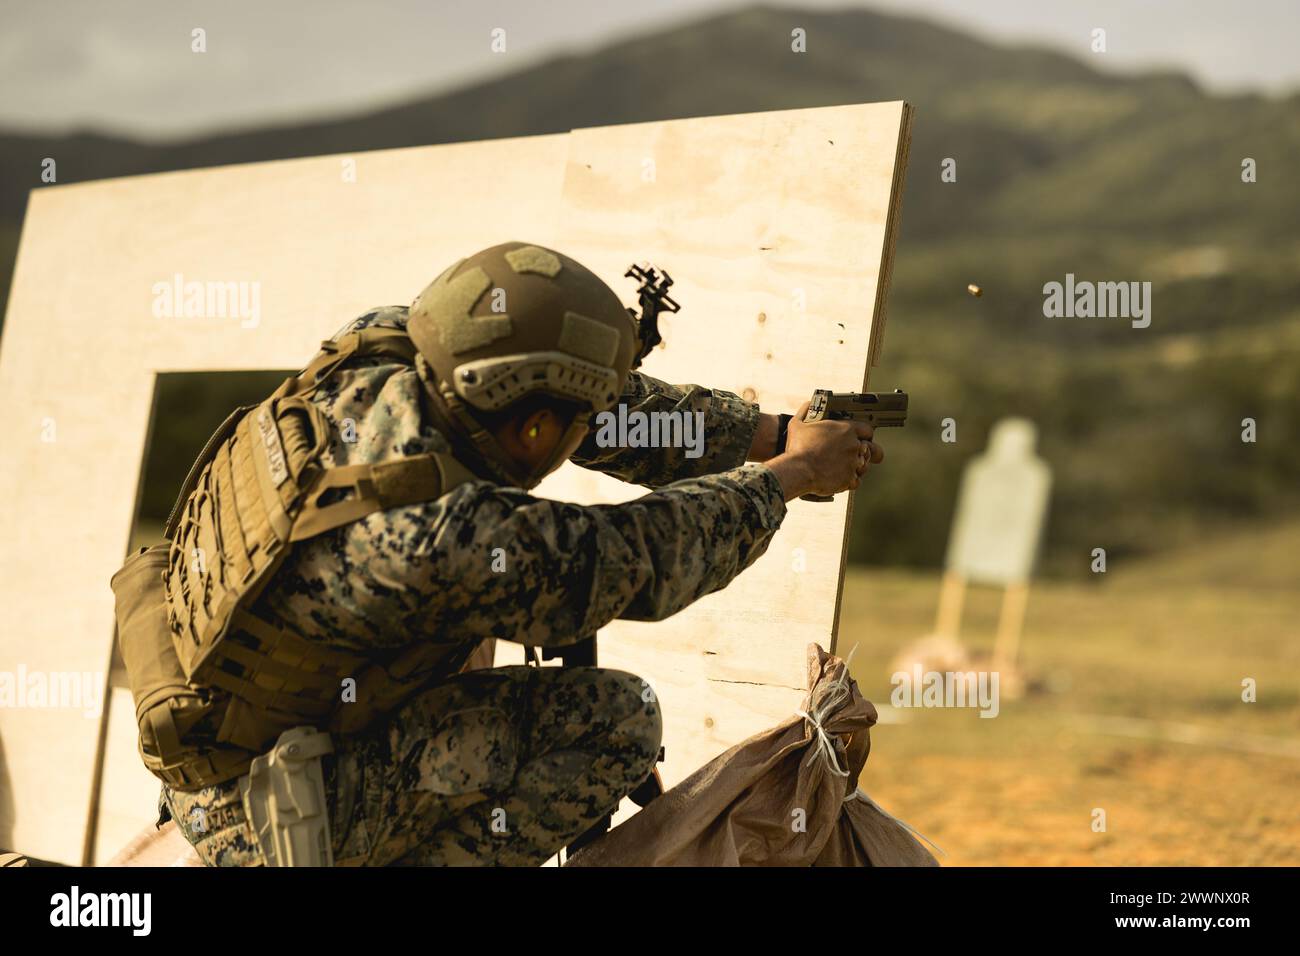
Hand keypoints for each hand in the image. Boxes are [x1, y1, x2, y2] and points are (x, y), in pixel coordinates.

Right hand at [764, 402, 882, 500]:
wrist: (798, 470)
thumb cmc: (798, 448)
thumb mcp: (798, 424)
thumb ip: (805, 411)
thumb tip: (808, 405)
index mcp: (845, 430)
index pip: (867, 429)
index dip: (865, 434)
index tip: (862, 437)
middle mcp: (853, 446)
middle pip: (871, 449)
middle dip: (867, 452)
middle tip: (860, 454)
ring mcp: (853, 463)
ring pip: (864, 466)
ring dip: (857, 467)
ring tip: (847, 467)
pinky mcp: (849, 479)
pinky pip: (856, 481)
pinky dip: (850, 481)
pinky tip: (843, 479)